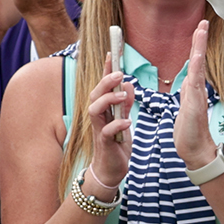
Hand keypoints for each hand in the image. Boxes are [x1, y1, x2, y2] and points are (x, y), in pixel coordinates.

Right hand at [86, 53, 132, 186]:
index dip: (106, 70)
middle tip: (120, 73)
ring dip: (108, 101)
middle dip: (105, 82)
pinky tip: (127, 122)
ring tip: (122, 97)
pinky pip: (107, 132)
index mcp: (104, 110)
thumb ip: (125, 103)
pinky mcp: (105, 144)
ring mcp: (100, 130)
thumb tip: (128, 84)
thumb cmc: (117, 143)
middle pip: (95, 95)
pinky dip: (116, 125)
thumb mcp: (124, 119)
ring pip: (94, 111)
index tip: (111, 53)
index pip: (103, 87)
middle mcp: (99, 118)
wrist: (112, 169)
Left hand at [173, 21, 217, 170]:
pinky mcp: (196, 103)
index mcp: (192, 88)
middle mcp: (196, 88)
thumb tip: (188, 81)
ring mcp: (197, 94)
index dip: (196, 45)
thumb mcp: (184, 107)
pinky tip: (198, 55)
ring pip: (198, 66)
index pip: (194, 62)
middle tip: (203, 22)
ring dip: (200, 47)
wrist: (195, 150)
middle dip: (200, 40)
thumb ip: (188, 93)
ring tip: (202, 30)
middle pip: (198, 59)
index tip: (199, 29)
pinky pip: (196, 81)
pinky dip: (198, 67)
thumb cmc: (189, 132)